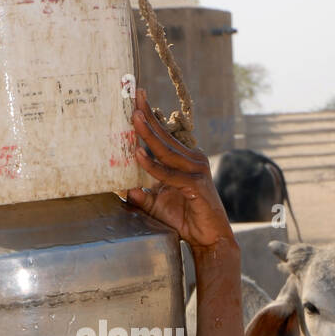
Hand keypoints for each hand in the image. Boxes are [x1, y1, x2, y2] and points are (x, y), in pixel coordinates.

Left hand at [125, 88, 234, 250]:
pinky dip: (152, 165)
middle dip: (148, 115)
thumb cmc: (185, 220)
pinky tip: (138, 154)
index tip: (135, 100)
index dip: (150, 118)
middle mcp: (192, 160)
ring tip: (133, 117)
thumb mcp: (157, 205)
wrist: (209, 239)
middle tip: (134, 96)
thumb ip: (142, 195)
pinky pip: (168, 172)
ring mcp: (195, 170)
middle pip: (165, 135)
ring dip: (148, 133)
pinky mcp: (195, 184)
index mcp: (184, 160)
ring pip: (165, 149)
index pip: (164, 136)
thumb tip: (125, 188)